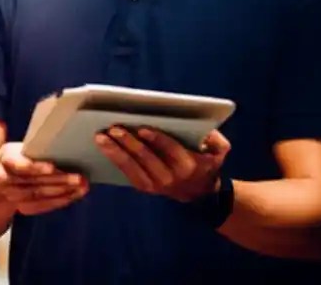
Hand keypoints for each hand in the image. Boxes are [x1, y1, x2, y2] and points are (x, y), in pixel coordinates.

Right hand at [0, 143, 88, 215]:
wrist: (11, 172)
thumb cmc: (27, 153)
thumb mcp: (29, 145)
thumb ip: (41, 147)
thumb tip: (68, 143)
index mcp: (5, 157)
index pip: (19, 164)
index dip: (35, 167)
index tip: (52, 167)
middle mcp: (3, 178)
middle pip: (32, 181)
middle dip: (58, 180)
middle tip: (79, 177)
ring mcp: (10, 195)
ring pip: (39, 195)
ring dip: (63, 191)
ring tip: (81, 186)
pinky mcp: (21, 207)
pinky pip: (42, 206)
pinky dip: (59, 201)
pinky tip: (73, 195)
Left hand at [95, 127, 230, 202]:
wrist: (200, 192)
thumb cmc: (206, 162)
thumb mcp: (220, 150)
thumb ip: (216, 139)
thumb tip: (205, 132)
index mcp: (188, 165)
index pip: (170, 150)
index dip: (156, 139)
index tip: (142, 127)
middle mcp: (170, 177)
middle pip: (146, 158)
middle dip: (128, 142)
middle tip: (113, 128)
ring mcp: (155, 185)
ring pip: (132, 167)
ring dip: (115, 151)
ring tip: (101, 137)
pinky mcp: (145, 187)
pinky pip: (127, 173)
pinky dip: (114, 160)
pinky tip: (103, 146)